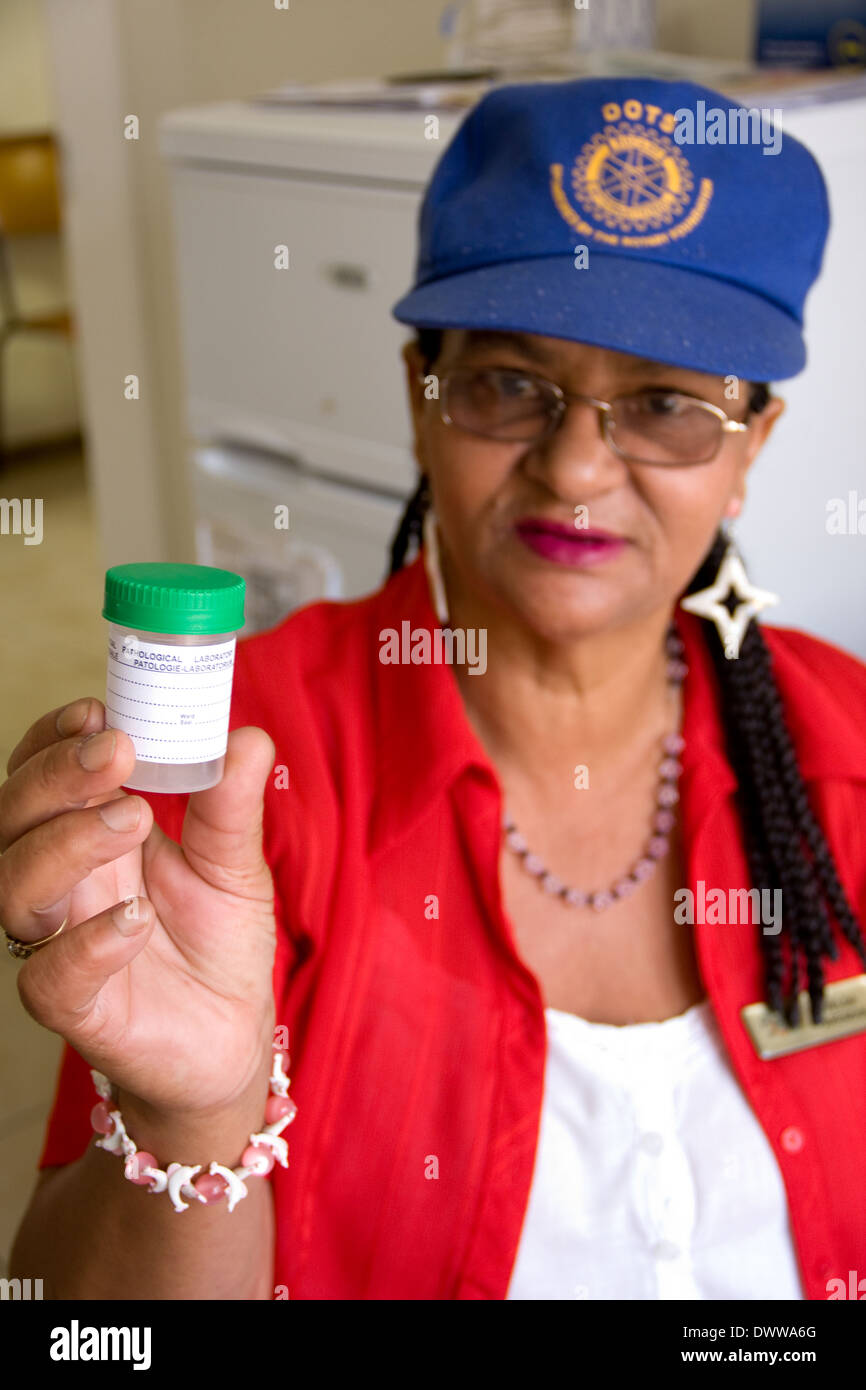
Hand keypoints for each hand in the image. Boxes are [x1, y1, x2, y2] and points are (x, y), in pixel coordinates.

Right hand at [0, 698, 278, 1119]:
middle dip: (56, 777)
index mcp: (91, 838)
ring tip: (135, 821)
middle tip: (116, 753)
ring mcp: (62, 946)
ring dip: (66, 844)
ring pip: (15, 889)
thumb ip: (233, 805)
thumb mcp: (236, 864)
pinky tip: (134, 919)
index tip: (97, 712)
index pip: (42, 775)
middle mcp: (64, 886)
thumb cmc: (218, 944)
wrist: (231, 1039)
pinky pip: (50, 978)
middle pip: (13, 820)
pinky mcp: (80, 1010)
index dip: (55, 740)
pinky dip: (86, 943)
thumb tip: (247, 738)